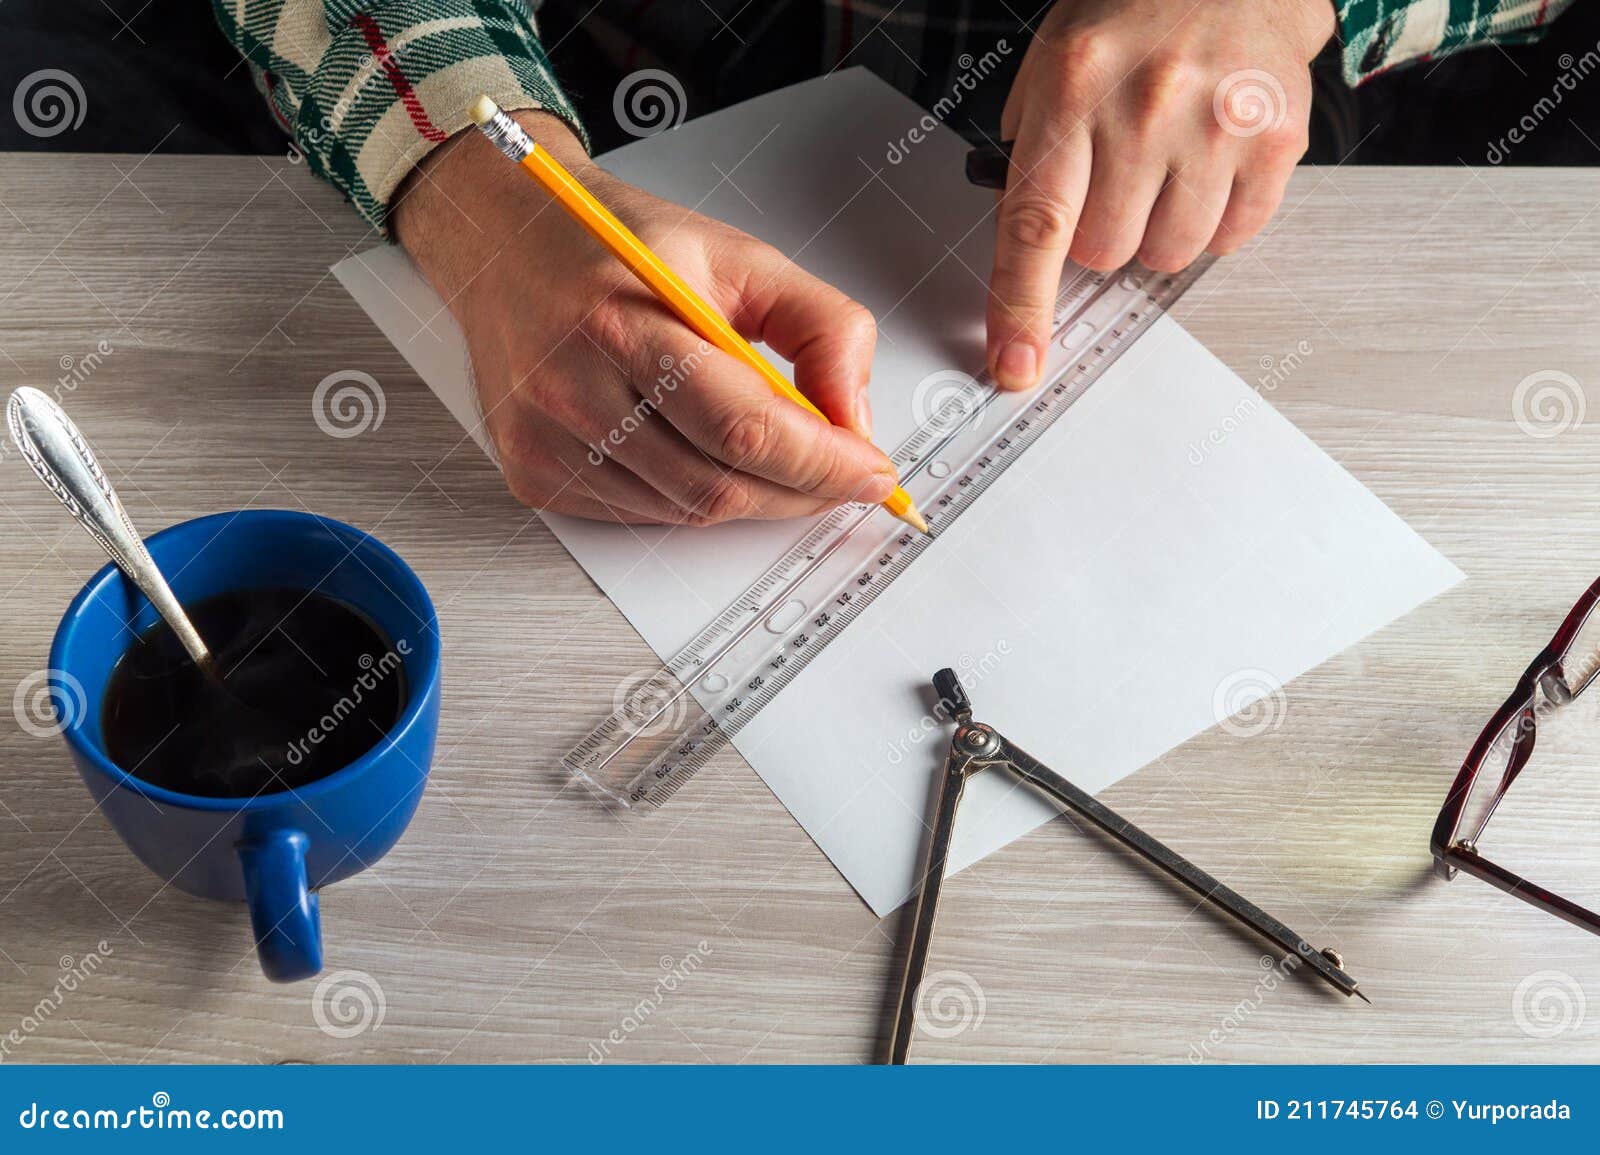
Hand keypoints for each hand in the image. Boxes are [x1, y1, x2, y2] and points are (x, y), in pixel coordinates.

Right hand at [393, 113, 895, 524]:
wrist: (503, 242)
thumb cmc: (616, 246)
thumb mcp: (738, 255)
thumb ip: (821, 328)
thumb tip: (854, 420)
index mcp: (624, 320)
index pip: (743, 426)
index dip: (822, 464)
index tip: (874, 473)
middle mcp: (572, 388)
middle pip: (719, 486)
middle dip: (801, 491)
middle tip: (842, 473)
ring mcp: (546, 441)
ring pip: (687, 512)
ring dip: (751, 497)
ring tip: (772, 451)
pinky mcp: (534, 474)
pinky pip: (645, 515)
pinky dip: (693, 496)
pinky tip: (697, 448)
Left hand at [987, 0, 1333, 388]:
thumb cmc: (1132, 18)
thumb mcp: (1051, 68)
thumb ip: (1032, 158)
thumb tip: (1021, 257)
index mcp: (1076, 89)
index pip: (1036, 225)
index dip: (1022, 306)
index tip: (1014, 363)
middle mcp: (1149, 108)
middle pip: (1103, 253)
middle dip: (1098, 234)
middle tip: (1114, 178)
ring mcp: (1218, 127)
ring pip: (1166, 256)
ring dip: (1156, 232)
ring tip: (1164, 168)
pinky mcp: (1276, 142)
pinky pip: (1230, 238)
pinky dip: (1212, 221)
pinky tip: (1206, 168)